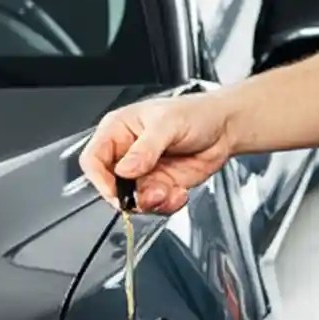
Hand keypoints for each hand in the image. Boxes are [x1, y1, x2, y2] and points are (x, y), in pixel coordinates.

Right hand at [78, 93, 233, 214]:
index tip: (116, 192)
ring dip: (152, 202)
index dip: (100, 179)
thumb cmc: (196, 113)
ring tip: (171, 190)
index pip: (93, 160)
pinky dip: (166, 205)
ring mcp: (143, 173)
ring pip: (133, 201)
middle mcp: (126, 154)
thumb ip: (145, 148)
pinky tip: (179, 192)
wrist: (225, 128)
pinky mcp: (159, 187)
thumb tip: (125, 168)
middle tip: (152, 193)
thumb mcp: (168, 124)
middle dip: (131, 196)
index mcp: (118, 130)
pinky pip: (154, 206)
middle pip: (111, 186)